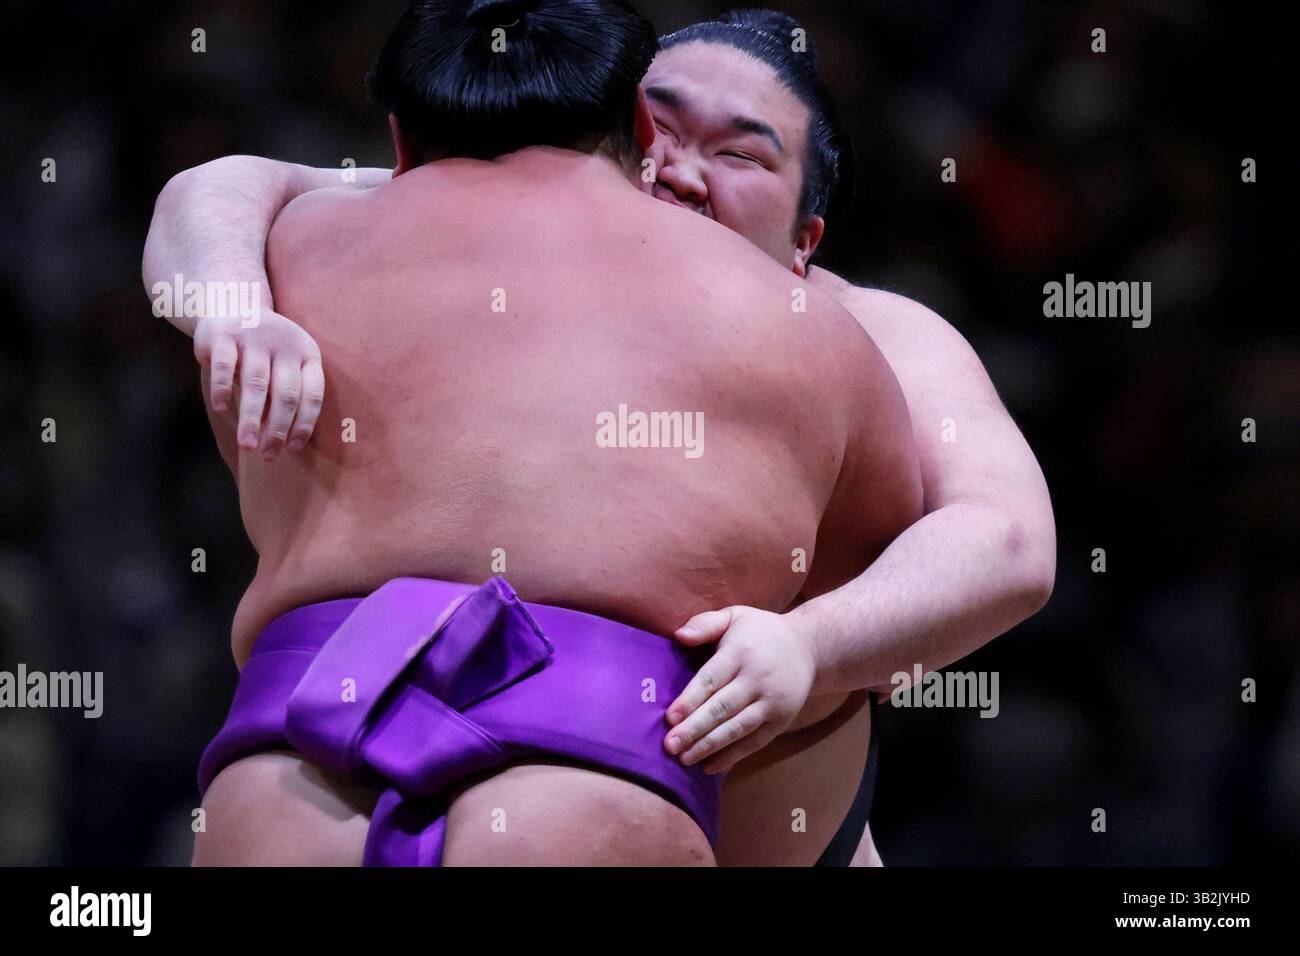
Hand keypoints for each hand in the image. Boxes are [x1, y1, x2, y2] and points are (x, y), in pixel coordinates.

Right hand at [193, 310, 324, 459]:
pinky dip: (223, 389)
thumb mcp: (285, 364)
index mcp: (307, 354)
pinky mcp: (224, 334)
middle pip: (286, 394)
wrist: (234, 303)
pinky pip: (225, 367)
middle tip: (268, 456)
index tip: (293, 448)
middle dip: (277, 429)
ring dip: (251, 418)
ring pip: (256, 384)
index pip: (312, 394)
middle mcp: (284, 345)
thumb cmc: (266, 349)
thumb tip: (284, 442)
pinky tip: (221, 409)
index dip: (304, 424)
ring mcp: (254, 338)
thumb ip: (287, 395)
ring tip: (247, 445)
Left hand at [664, 606, 815, 773]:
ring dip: (709, 746)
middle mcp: (757, 679)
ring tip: (684, 759)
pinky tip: (709, 766)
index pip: (712, 679)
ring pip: (737, 728)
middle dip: (694, 728)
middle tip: (669, 746)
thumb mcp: (735, 616)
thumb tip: (679, 636)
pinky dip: (732, 756)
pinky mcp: (780, 721)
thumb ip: (705, 624)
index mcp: (741, 653)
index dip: (690, 699)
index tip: (670, 718)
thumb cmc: (760, 632)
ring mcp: (772, 703)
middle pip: (722, 708)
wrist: (809, 647)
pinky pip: (754, 742)